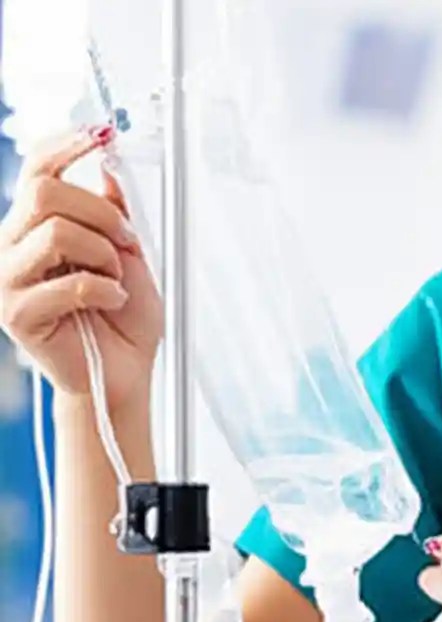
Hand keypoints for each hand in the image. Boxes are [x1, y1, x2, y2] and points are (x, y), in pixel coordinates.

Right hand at [0, 126, 162, 407]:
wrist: (126, 371)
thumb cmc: (125, 317)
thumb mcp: (131, 252)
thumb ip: (116, 211)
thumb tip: (109, 167)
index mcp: (36, 226)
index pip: (38, 170)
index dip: (67, 145)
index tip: (102, 132)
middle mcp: (13, 246)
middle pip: (44, 193)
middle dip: (101, 212)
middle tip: (126, 240)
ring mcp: (8, 279)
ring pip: (56, 232)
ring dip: (104, 254)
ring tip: (116, 277)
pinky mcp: (16, 313)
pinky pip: (69, 281)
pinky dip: (106, 288)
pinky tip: (112, 301)